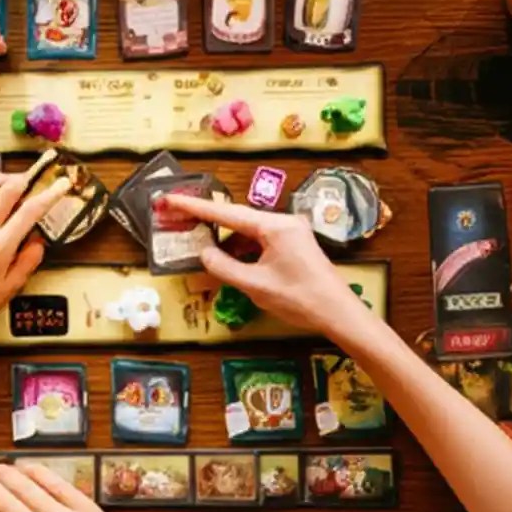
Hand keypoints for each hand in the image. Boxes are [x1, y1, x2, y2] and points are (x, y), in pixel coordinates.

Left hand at [0, 166, 69, 348]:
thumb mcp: (10, 289)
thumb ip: (28, 261)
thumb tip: (38, 240)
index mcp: (0, 249)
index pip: (31, 211)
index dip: (50, 193)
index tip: (61, 185)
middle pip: (8, 190)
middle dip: (26, 179)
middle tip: (34, 180)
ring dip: (0, 176)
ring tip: (9, 180)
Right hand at [164, 195, 373, 340]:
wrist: (339, 313)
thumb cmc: (300, 299)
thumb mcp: (254, 285)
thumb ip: (224, 267)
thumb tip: (204, 253)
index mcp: (274, 226)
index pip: (226, 213)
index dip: (195, 207)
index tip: (172, 199)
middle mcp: (283, 222)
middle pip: (237, 218)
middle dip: (208, 221)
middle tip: (179, 220)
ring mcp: (291, 232)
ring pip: (249, 231)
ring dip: (226, 240)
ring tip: (199, 244)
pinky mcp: (294, 244)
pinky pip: (261, 240)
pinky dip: (242, 249)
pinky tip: (228, 259)